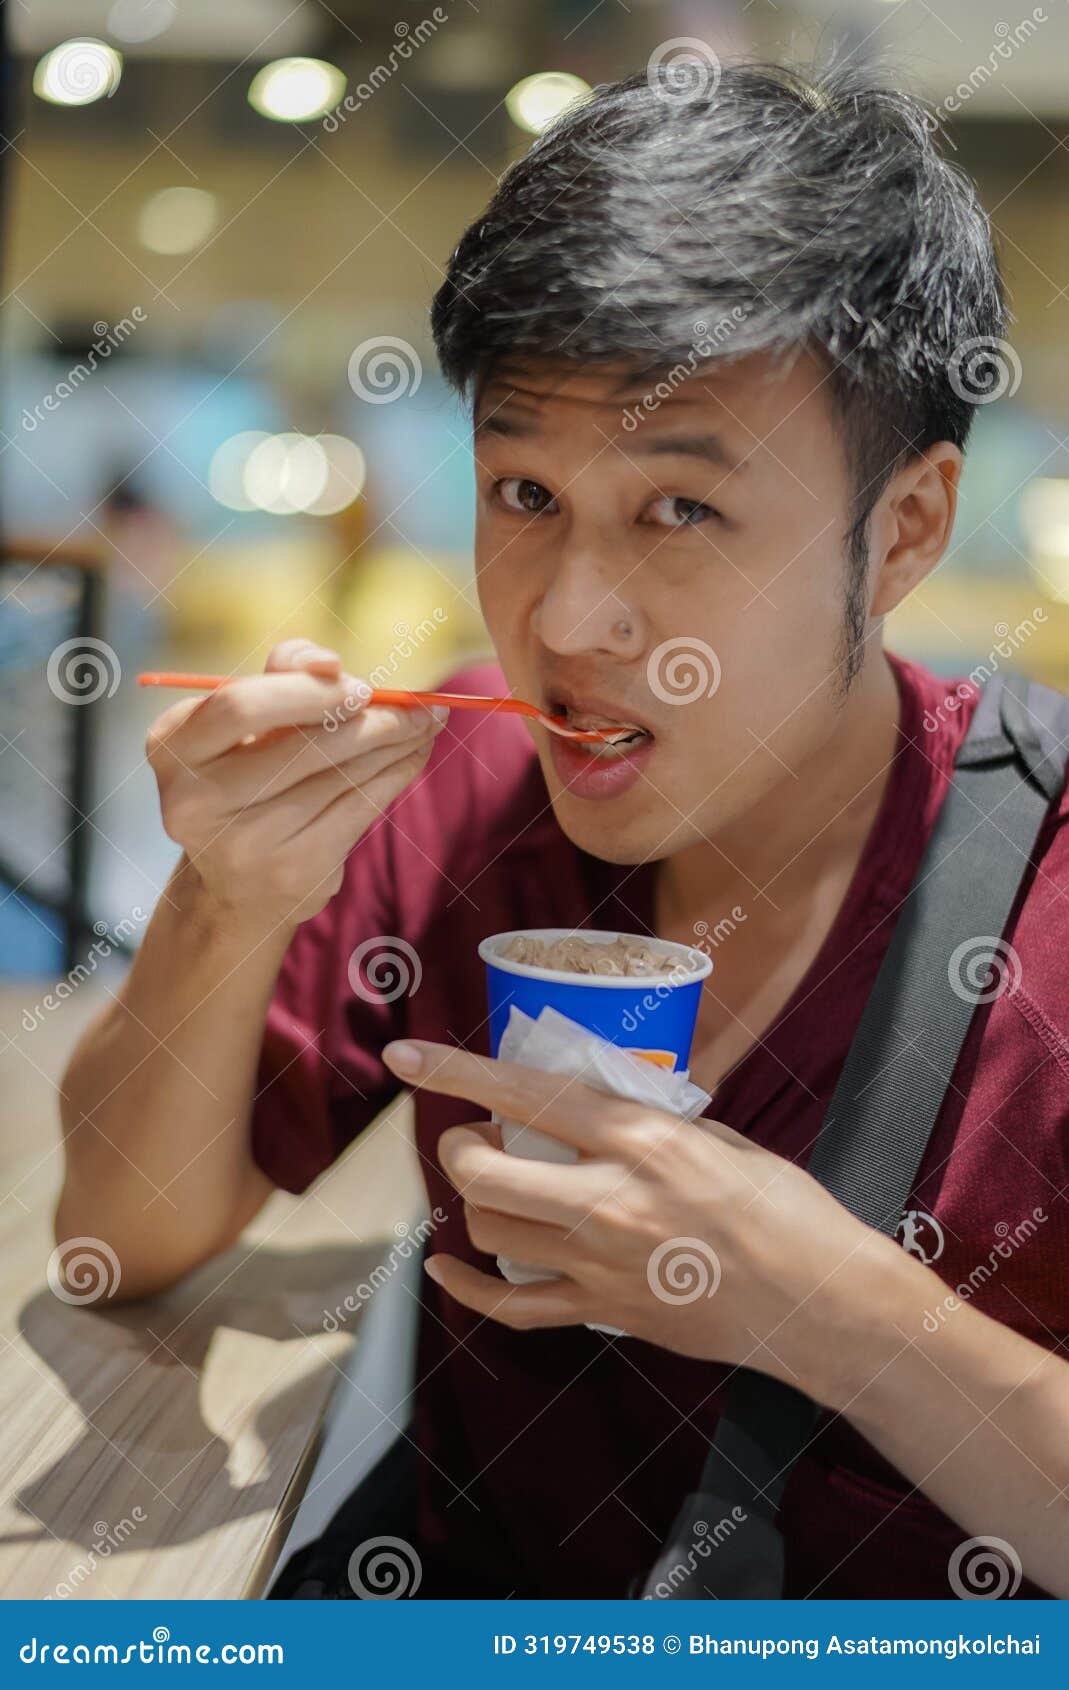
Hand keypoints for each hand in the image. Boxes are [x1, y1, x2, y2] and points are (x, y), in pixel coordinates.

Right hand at [146, 639, 447, 932]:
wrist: (238, 882)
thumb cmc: (248, 771)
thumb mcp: (247, 718)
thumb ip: (284, 671)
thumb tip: (331, 664)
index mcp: (170, 748)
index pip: (240, 706)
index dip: (307, 691)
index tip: (360, 686)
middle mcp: (194, 802)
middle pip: (302, 745)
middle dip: (372, 719)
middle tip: (418, 704)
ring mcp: (243, 845)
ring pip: (342, 776)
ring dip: (397, 743)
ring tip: (428, 721)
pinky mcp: (293, 874)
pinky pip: (361, 809)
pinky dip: (397, 774)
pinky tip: (415, 754)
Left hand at [382, 1038, 910, 1402]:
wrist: (821, 1301)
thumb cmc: (783, 1208)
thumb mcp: (715, 1137)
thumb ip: (644, 1120)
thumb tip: (588, 1099)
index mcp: (640, 1140)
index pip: (524, 1093)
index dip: (454, 1070)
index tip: (404, 1053)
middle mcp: (609, 1199)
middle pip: (483, 1173)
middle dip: (459, 1146)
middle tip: (474, 1136)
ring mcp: (601, 1263)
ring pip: (489, 1232)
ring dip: (473, 1204)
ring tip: (492, 1187)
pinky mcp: (605, 1312)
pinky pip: (511, 1307)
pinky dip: (466, 1290)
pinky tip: (446, 1271)